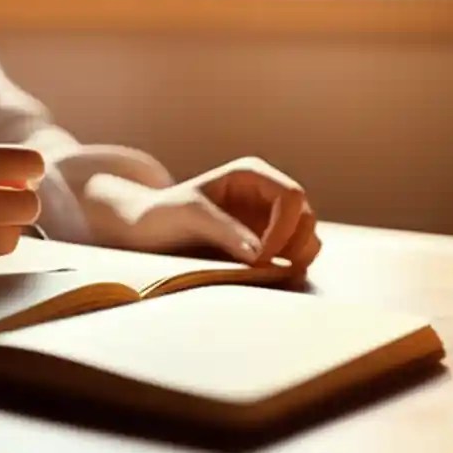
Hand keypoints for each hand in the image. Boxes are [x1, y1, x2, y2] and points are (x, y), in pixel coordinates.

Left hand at [84, 157, 320, 269]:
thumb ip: (224, 230)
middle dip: (294, 245)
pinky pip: (296, 255)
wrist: (145, 233)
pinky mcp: (268, 243)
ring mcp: (269, 219)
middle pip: (306, 217)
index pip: (291, 196)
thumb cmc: (161, 216)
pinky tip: (266, 277)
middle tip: (264, 270)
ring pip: (308, 237)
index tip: (258, 258)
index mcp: (251, 174)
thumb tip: (259, 255)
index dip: (284, 228)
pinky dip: (291, 267)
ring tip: (268, 274)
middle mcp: (266, 194)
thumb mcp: (188, 215)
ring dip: (298, 257)